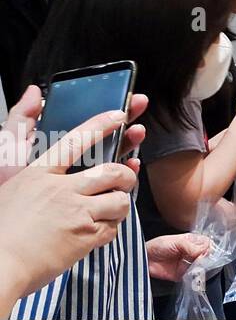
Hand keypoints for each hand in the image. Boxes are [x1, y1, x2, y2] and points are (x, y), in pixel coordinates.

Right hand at [0, 108, 141, 302]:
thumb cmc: (0, 232)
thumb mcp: (9, 190)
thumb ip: (30, 171)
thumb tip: (36, 133)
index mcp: (37, 175)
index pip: (75, 141)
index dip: (100, 125)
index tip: (119, 116)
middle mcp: (60, 190)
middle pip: (111, 171)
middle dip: (126, 176)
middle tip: (124, 181)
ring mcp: (75, 212)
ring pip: (119, 200)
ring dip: (119, 206)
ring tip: (110, 211)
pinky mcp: (85, 236)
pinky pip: (113, 228)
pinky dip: (110, 230)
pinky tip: (97, 233)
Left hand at [1, 87, 146, 184]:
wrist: (12, 229)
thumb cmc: (7, 186)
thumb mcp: (9, 149)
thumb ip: (22, 120)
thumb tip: (35, 91)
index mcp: (57, 146)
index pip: (85, 122)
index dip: (104, 105)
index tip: (122, 93)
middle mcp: (76, 160)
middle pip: (107, 134)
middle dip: (127, 116)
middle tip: (138, 103)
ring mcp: (86, 178)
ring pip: (116, 154)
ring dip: (130, 140)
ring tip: (137, 131)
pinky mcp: (94, 197)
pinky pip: (117, 181)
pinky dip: (128, 169)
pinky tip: (131, 161)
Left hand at [146, 233, 210, 281]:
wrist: (145, 259)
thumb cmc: (157, 246)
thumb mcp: (176, 242)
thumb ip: (191, 246)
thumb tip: (205, 250)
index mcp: (192, 241)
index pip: (207, 244)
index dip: (208, 248)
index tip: (205, 252)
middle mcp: (192, 252)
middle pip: (207, 256)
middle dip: (206, 259)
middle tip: (200, 260)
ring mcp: (188, 264)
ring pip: (202, 267)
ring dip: (201, 268)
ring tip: (195, 267)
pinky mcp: (183, 275)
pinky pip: (193, 277)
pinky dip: (195, 276)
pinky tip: (192, 274)